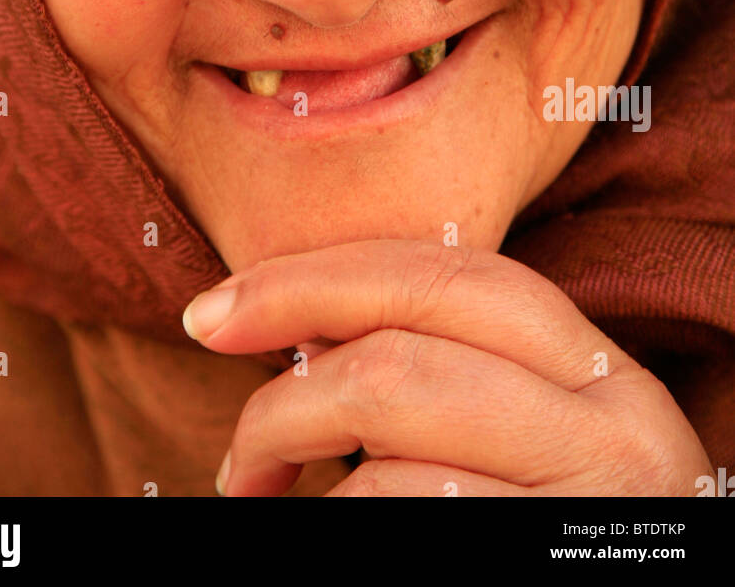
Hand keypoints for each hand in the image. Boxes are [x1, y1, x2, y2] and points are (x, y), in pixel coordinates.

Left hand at [181, 240, 713, 496]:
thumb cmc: (546, 520)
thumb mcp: (530, 436)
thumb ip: (448, 369)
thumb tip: (295, 322)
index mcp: (605, 380)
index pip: (452, 277)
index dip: (318, 278)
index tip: (218, 307)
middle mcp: (617, 438)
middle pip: (403, 351)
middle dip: (284, 376)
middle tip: (225, 414)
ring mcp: (582, 517)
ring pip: (387, 439)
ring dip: (285, 447)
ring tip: (255, 484)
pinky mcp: (540, 570)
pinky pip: (396, 518)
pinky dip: (331, 514)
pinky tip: (320, 522)